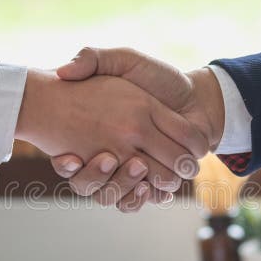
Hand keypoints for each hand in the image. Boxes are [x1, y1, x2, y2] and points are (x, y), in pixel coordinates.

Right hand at [50, 48, 225, 209]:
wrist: (198, 97)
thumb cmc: (159, 78)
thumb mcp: (123, 60)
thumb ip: (93, 58)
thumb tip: (62, 72)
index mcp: (99, 133)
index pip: (67, 161)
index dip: (66, 164)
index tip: (71, 158)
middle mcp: (112, 155)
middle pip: (90, 182)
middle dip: (97, 176)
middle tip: (109, 158)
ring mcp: (131, 171)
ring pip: (113, 194)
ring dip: (122, 185)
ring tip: (135, 165)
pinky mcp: (151, 183)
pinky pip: (135, 202)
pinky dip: (140, 198)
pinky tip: (146, 185)